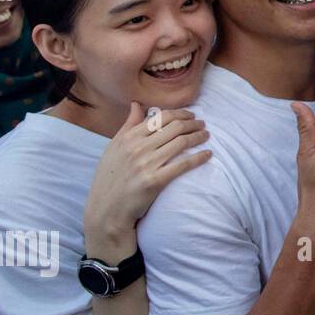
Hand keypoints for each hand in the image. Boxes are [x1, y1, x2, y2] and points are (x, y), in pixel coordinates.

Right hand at [83, 104, 211, 252]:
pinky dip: (198, 157)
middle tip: (203, 124)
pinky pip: (183, 165)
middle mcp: (137, 148)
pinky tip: (208, 154)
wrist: (106, 209)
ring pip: (181, 143)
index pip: (161, 117)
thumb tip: (137, 104)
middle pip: (174, 127)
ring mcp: (146, 164)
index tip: (191, 115)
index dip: (180, 114)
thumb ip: (128, 125)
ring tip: (206, 135)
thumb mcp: (113, 148)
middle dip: (193, 123)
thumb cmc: (110, 177)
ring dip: (198, 136)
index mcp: (128, 137)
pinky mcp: (155, 181)